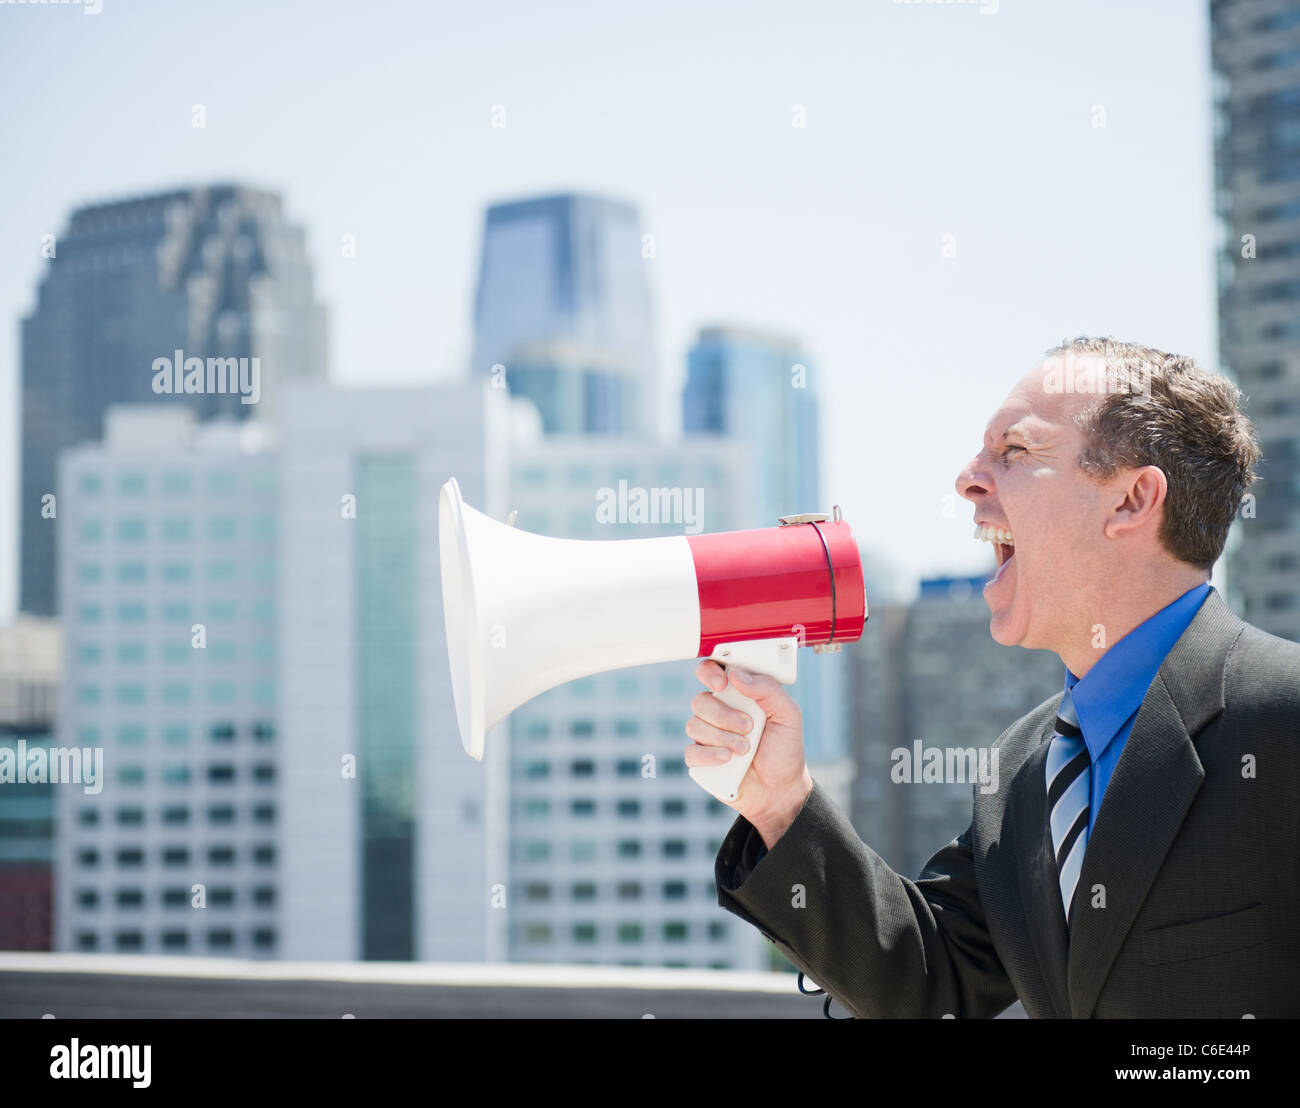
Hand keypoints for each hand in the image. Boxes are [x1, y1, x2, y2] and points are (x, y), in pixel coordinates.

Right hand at [685, 659, 813, 847]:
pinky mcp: (700, 760)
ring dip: (722, 737)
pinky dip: (711, 755)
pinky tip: (728, 760)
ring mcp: (707, 737)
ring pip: (694, 725)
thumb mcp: (788, 715)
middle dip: (724, 715)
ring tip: (744, 749)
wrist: (781, 790)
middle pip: (700, 701)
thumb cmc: (784, 750)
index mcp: (737, 696)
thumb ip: (768, 689)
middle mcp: (719, 713)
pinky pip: (691, 751)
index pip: (711, 672)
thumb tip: (736, 675)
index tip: (722, 684)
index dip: (709, 673)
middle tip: (748, 727)